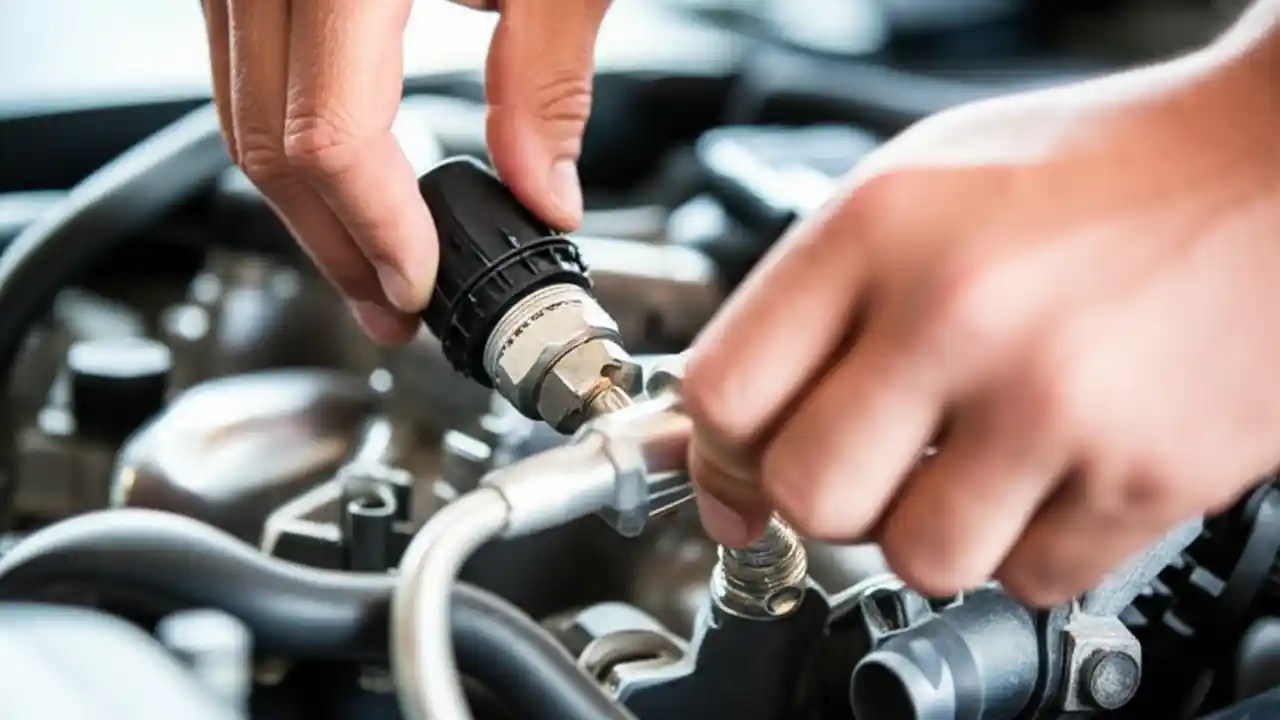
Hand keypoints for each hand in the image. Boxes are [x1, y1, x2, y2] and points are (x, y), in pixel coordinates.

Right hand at [200, 0, 608, 342]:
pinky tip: (344, 178)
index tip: (415, 289)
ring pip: (239, 113)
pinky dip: (289, 135)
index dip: (374, 231)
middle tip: (392, 308)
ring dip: (304, 204)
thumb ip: (547, 78)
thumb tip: (543, 191)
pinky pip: (242, 68)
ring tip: (372, 263)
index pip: (330, 133)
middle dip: (334, 246)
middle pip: (268, 142)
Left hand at [683, 22, 1279, 605]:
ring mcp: (1055, 403)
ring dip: (928, 529)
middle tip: (861, 465)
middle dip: (819, 497)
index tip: (734, 468)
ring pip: (916, 559)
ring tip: (970, 463)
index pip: (724, 393)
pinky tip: (1050, 472)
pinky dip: (1028, 545)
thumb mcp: (919, 187)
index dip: (715, 449)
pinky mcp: (1145, 475)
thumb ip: (811, 306)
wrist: (1274, 165)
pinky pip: (1030, 578)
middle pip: (806, 494)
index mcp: (879, 229)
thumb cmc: (1096, 170)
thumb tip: (715, 434)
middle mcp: (958, 314)